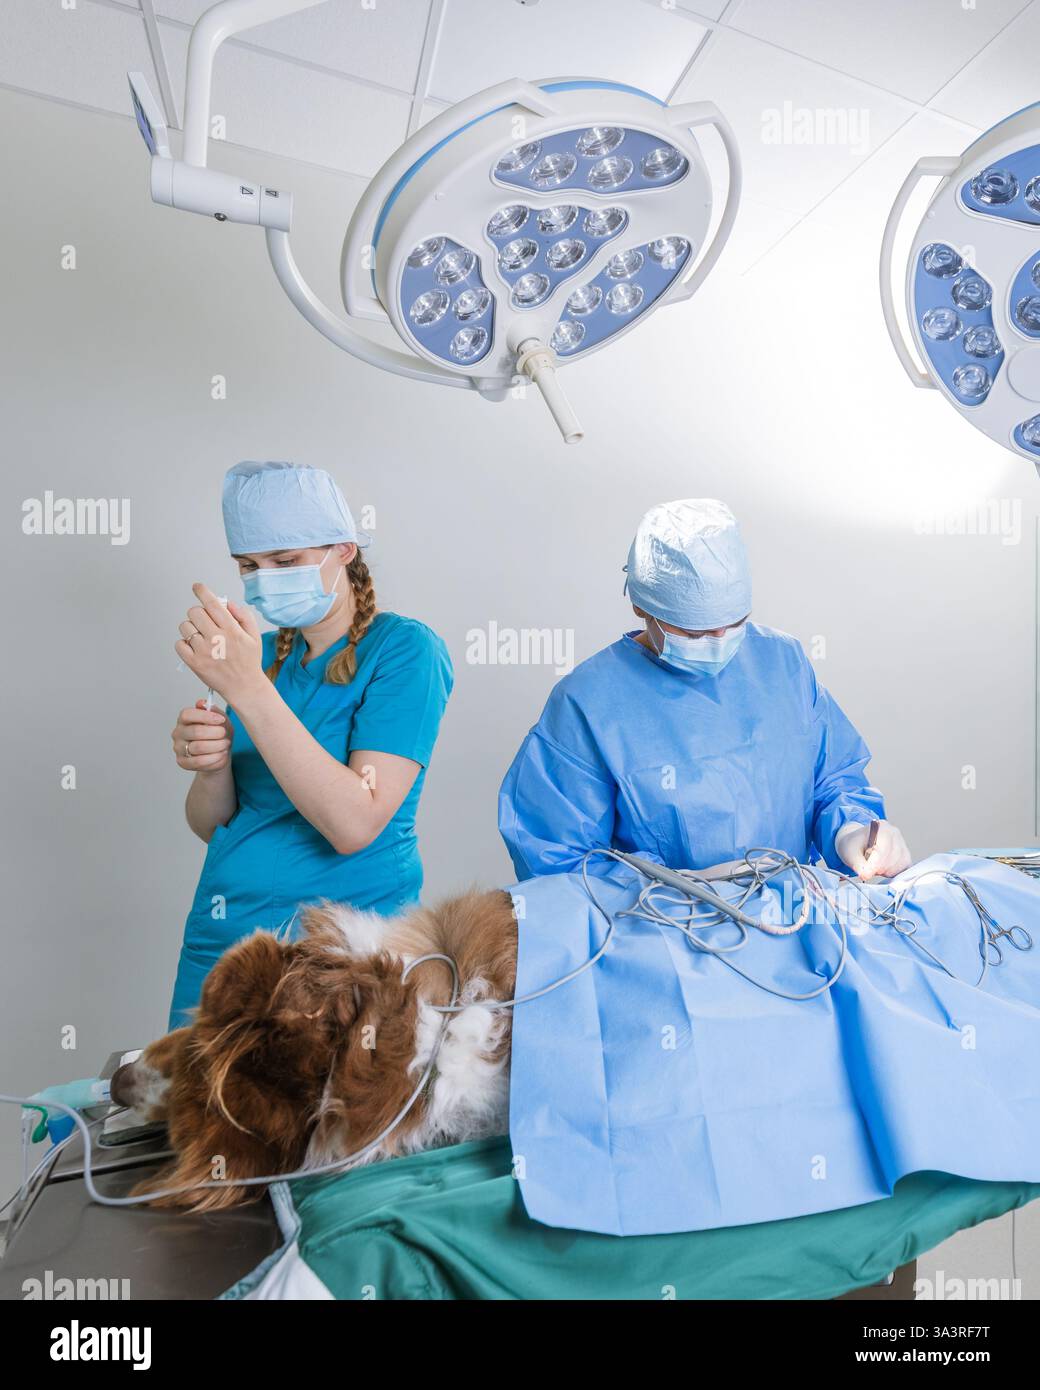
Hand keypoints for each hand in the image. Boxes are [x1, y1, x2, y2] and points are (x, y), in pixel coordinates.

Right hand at [172, 699, 232, 772]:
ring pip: (199, 747)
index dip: (206, 716)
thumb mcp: (220, 719)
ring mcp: (179, 748)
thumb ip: (212, 710)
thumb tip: (202, 703)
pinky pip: (199, 762)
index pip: (187, 714)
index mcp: (184, 719)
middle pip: (196, 731)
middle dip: (215, 733)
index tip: (221, 719)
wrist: (221, 753)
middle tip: (224, 734)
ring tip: (226, 744)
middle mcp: (178, 733)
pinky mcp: (183, 762)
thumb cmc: (218, 734)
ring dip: (217, 746)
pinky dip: (214, 758)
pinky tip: (222, 754)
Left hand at [175, 583, 264, 705]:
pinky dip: (184, 643)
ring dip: (191, 628)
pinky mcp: (194, 663)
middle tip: (205, 621)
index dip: (202, 591)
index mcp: (232, 630)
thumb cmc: (249, 661)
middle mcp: (216, 639)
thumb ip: (243, 615)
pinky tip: (195, 647)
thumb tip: (226, 603)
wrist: (244, 687)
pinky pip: (179, 644)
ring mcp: (203, 651)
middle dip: (198, 613)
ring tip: (202, 637)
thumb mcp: (254, 635)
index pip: (212, 603)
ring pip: (185, 626)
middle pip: (194, 612)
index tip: (197, 587)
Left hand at [836, 820, 910, 880]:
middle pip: (892, 859)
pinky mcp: (906, 856)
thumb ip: (858, 865)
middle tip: (867, 867)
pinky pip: (903, 870)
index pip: (883, 850)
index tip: (866, 873)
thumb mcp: (850, 854)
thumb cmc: (854, 846)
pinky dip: (892, 873)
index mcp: (881, 828)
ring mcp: (902, 844)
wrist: (856, 844)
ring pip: (898, 866)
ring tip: (873, 865)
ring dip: (884, 871)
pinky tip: (882, 867)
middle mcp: (895, 833)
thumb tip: (865, 875)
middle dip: (878, 868)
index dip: (875, 864)